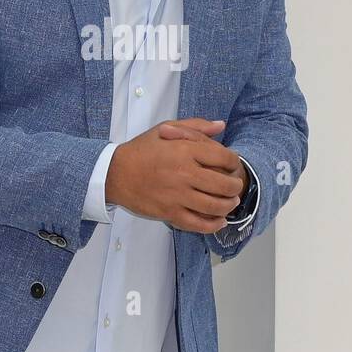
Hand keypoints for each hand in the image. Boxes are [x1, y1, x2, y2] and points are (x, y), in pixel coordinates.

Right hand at [106, 119, 244, 233]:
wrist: (115, 172)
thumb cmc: (142, 149)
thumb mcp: (167, 128)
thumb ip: (196, 126)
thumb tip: (221, 125)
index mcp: (186, 150)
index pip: (224, 158)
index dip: (234, 162)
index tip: (232, 165)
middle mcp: (184, 173)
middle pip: (224, 185)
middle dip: (235, 187)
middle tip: (235, 186)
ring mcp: (177, 195)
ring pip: (215, 207)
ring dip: (228, 206)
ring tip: (230, 203)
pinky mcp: (169, 213)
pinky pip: (198, 224)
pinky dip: (213, 225)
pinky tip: (219, 221)